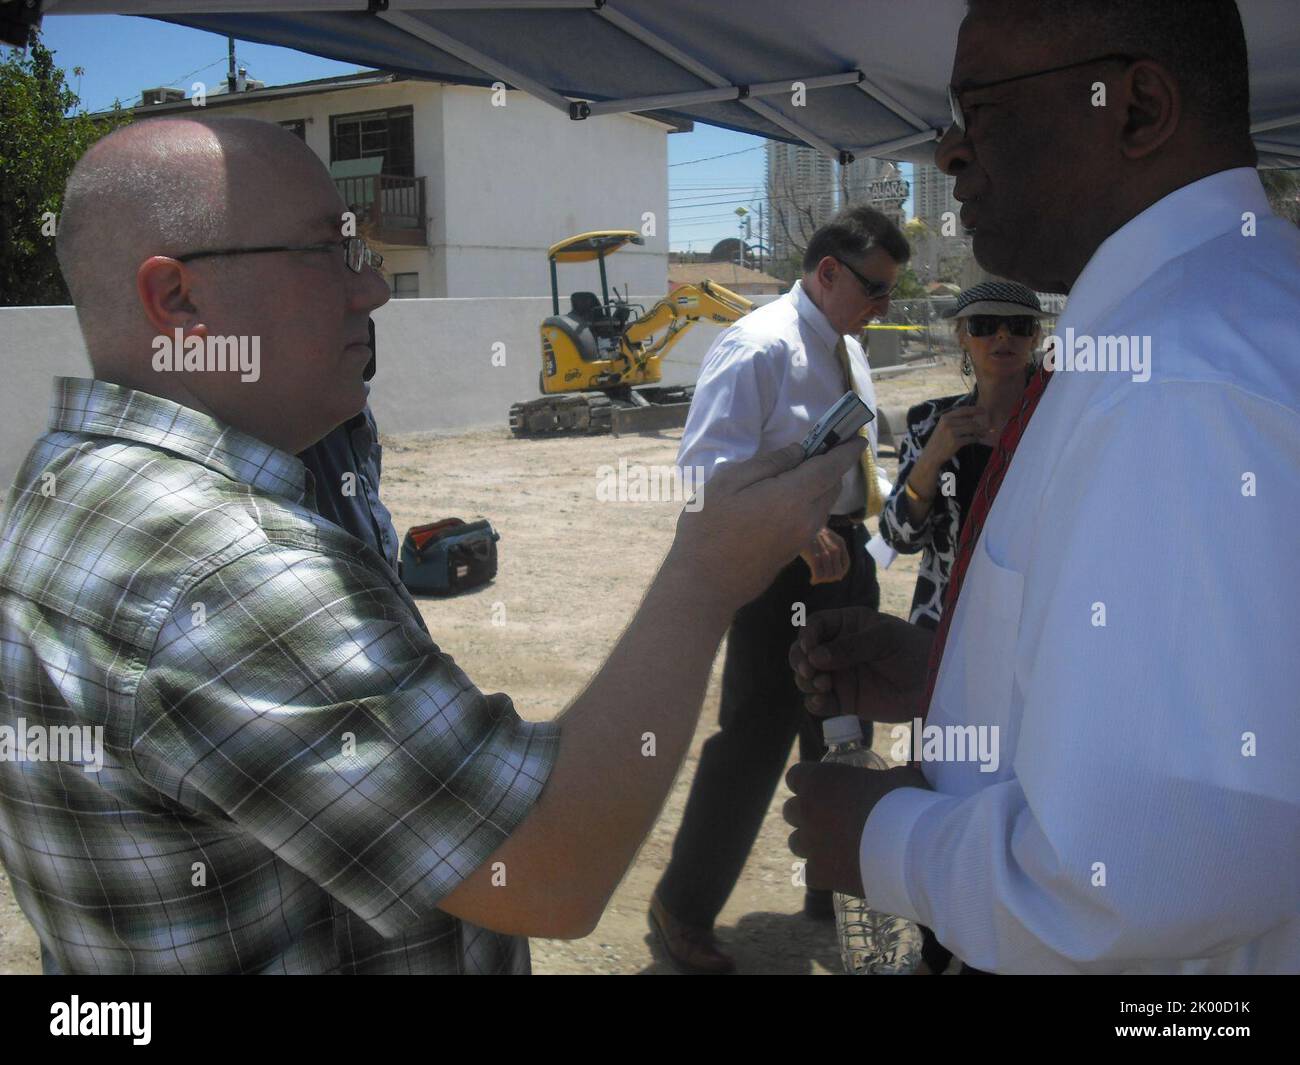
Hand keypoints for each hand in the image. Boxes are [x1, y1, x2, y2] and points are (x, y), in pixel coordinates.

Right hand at [669, 439, 865, 611]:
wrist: (705, 584)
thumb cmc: (708, 529)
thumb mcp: (728, 482)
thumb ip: (768, 463)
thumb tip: (798, 453)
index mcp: (792, 497)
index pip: (831, 468)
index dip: (847, 451)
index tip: (859, 438)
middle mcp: (807, 519)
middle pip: (832, 486)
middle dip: (833, 465)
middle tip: (819, 448)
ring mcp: (802, 538)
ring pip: (824, 504)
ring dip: (821, 485)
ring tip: (799, 472)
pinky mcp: (794, 550)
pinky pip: (813, 518)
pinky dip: (810, 501)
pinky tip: (786, 497)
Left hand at [784, 761, 928, 894]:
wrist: (912, 849)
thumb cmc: (906, 804)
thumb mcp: (898, 778)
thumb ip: (884, 779)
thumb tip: (893, 783)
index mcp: (821, 780)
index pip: (795, 776)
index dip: (808, 783)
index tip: (823, 790)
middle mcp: (807, 810)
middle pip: (792, 811)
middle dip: (807, 814)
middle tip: (832, 820)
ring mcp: (811, 843)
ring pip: (797, 843)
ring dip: (812, 844)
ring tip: (837, 848)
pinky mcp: (819, 874)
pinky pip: (810, 872)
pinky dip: (823, 872)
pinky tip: (842, 872)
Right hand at [789, 607, 931, 722]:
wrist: (934, 684)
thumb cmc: (914, 650)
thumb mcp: (885, 639)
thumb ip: (851, 646)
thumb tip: (816, 656)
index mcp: (847, 626)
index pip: (815, 625)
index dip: (807, 634)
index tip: (810, 646)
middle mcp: (838, 649)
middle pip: (803, 652)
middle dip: (800, 660)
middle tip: (810, 669)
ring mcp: (840, 676)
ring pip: (807, 678)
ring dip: (806, 681)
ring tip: (824, 685)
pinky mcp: (845, 701)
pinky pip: (820, 702)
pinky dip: (814, 703)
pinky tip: (821, 701)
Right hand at [799, 526, 850, 584]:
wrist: (796, 524)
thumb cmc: (809, 533)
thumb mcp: (825, 537)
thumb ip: (832, 550)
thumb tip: (838, 576)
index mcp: (840, 542)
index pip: (846, 565)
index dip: (839, 573)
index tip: (831, 576)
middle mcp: (835, 547)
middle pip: (838, 573)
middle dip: (830, 579)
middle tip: (821, 578)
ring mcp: (824, 552)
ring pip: (828, 575)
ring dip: (822, 580)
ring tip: (815, 579)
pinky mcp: (814, 556)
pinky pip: (818, 575)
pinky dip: (816, 580)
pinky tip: (812, 580)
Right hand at [917, 406, 993, 470]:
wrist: (931, 455)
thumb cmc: (939, 441)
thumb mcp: (943, 427)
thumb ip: (955, 420)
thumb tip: (972, 415)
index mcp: (945, 417)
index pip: (963, 410)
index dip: (975, 409)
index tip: (983, 410)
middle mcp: (948, 423)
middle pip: (970, 420)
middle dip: (979, 425)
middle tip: (984, 428)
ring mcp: (951, 432)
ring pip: (972, 428)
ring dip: (980, 431)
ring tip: (983, 434)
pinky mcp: (955, 442)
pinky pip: (971, 438)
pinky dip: (976, 439)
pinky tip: (977, 440)